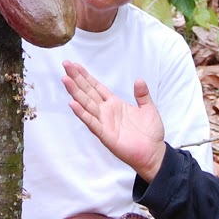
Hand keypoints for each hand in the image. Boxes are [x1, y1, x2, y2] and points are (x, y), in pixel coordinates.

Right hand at [61, 61, 166, 180]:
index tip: (75, 65)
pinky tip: (73, 104)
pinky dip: (82, 114)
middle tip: (65, 65)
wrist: (154, 153)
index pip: (96, 87)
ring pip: (86, 104)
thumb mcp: (148, 109)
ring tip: (65, 80)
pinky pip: (92, 123)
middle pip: (88, 92)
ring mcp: (104, 122)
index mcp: (114, 104)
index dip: (86, 76)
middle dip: (76, 79)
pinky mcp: (105, 135)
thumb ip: (142, 95)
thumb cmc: (150, 133)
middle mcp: (106, 111)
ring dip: (75, 92)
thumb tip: (139, 80)